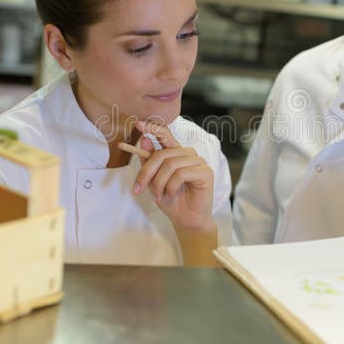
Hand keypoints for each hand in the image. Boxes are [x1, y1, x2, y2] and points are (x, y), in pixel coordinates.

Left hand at [125, 120, 217, 265]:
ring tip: (158, 196)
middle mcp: (188, 154)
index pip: (165, 135)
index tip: (137, 123)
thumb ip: (149, 162)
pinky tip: (172, 194)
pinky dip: (171, 186)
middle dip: (146, 172)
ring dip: (159, 183)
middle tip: (138, 188)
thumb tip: (144, 140)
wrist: (186, 219)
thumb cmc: (171, 200)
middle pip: (162, 154)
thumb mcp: (153, 181)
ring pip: (170, 165)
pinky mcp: (205, 172)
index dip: (153, 128)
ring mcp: (198, 162)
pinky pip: (181, 174)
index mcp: (176, 153)